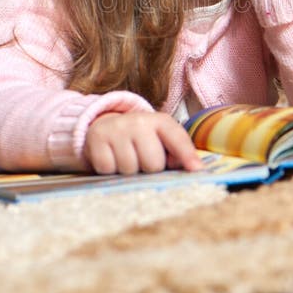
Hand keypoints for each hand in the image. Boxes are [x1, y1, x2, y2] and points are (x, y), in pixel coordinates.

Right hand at [84, 111, 202, 174]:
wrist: (105, 126)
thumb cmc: (141, 139)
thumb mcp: (161, 139)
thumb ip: (178, 152)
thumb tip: (195, 169)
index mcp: (160, 121)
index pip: (177, 138)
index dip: (187, 155)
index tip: (196, 170)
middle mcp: (138, 121)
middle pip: (153, 164)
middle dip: (149, 168)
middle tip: (142, 159)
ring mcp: (116, 129)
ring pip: (129, 169)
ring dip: (128, 171)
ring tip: (126, 158)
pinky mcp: (96, 139)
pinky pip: (108, 169)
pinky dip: (109, 170)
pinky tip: (112, 158)